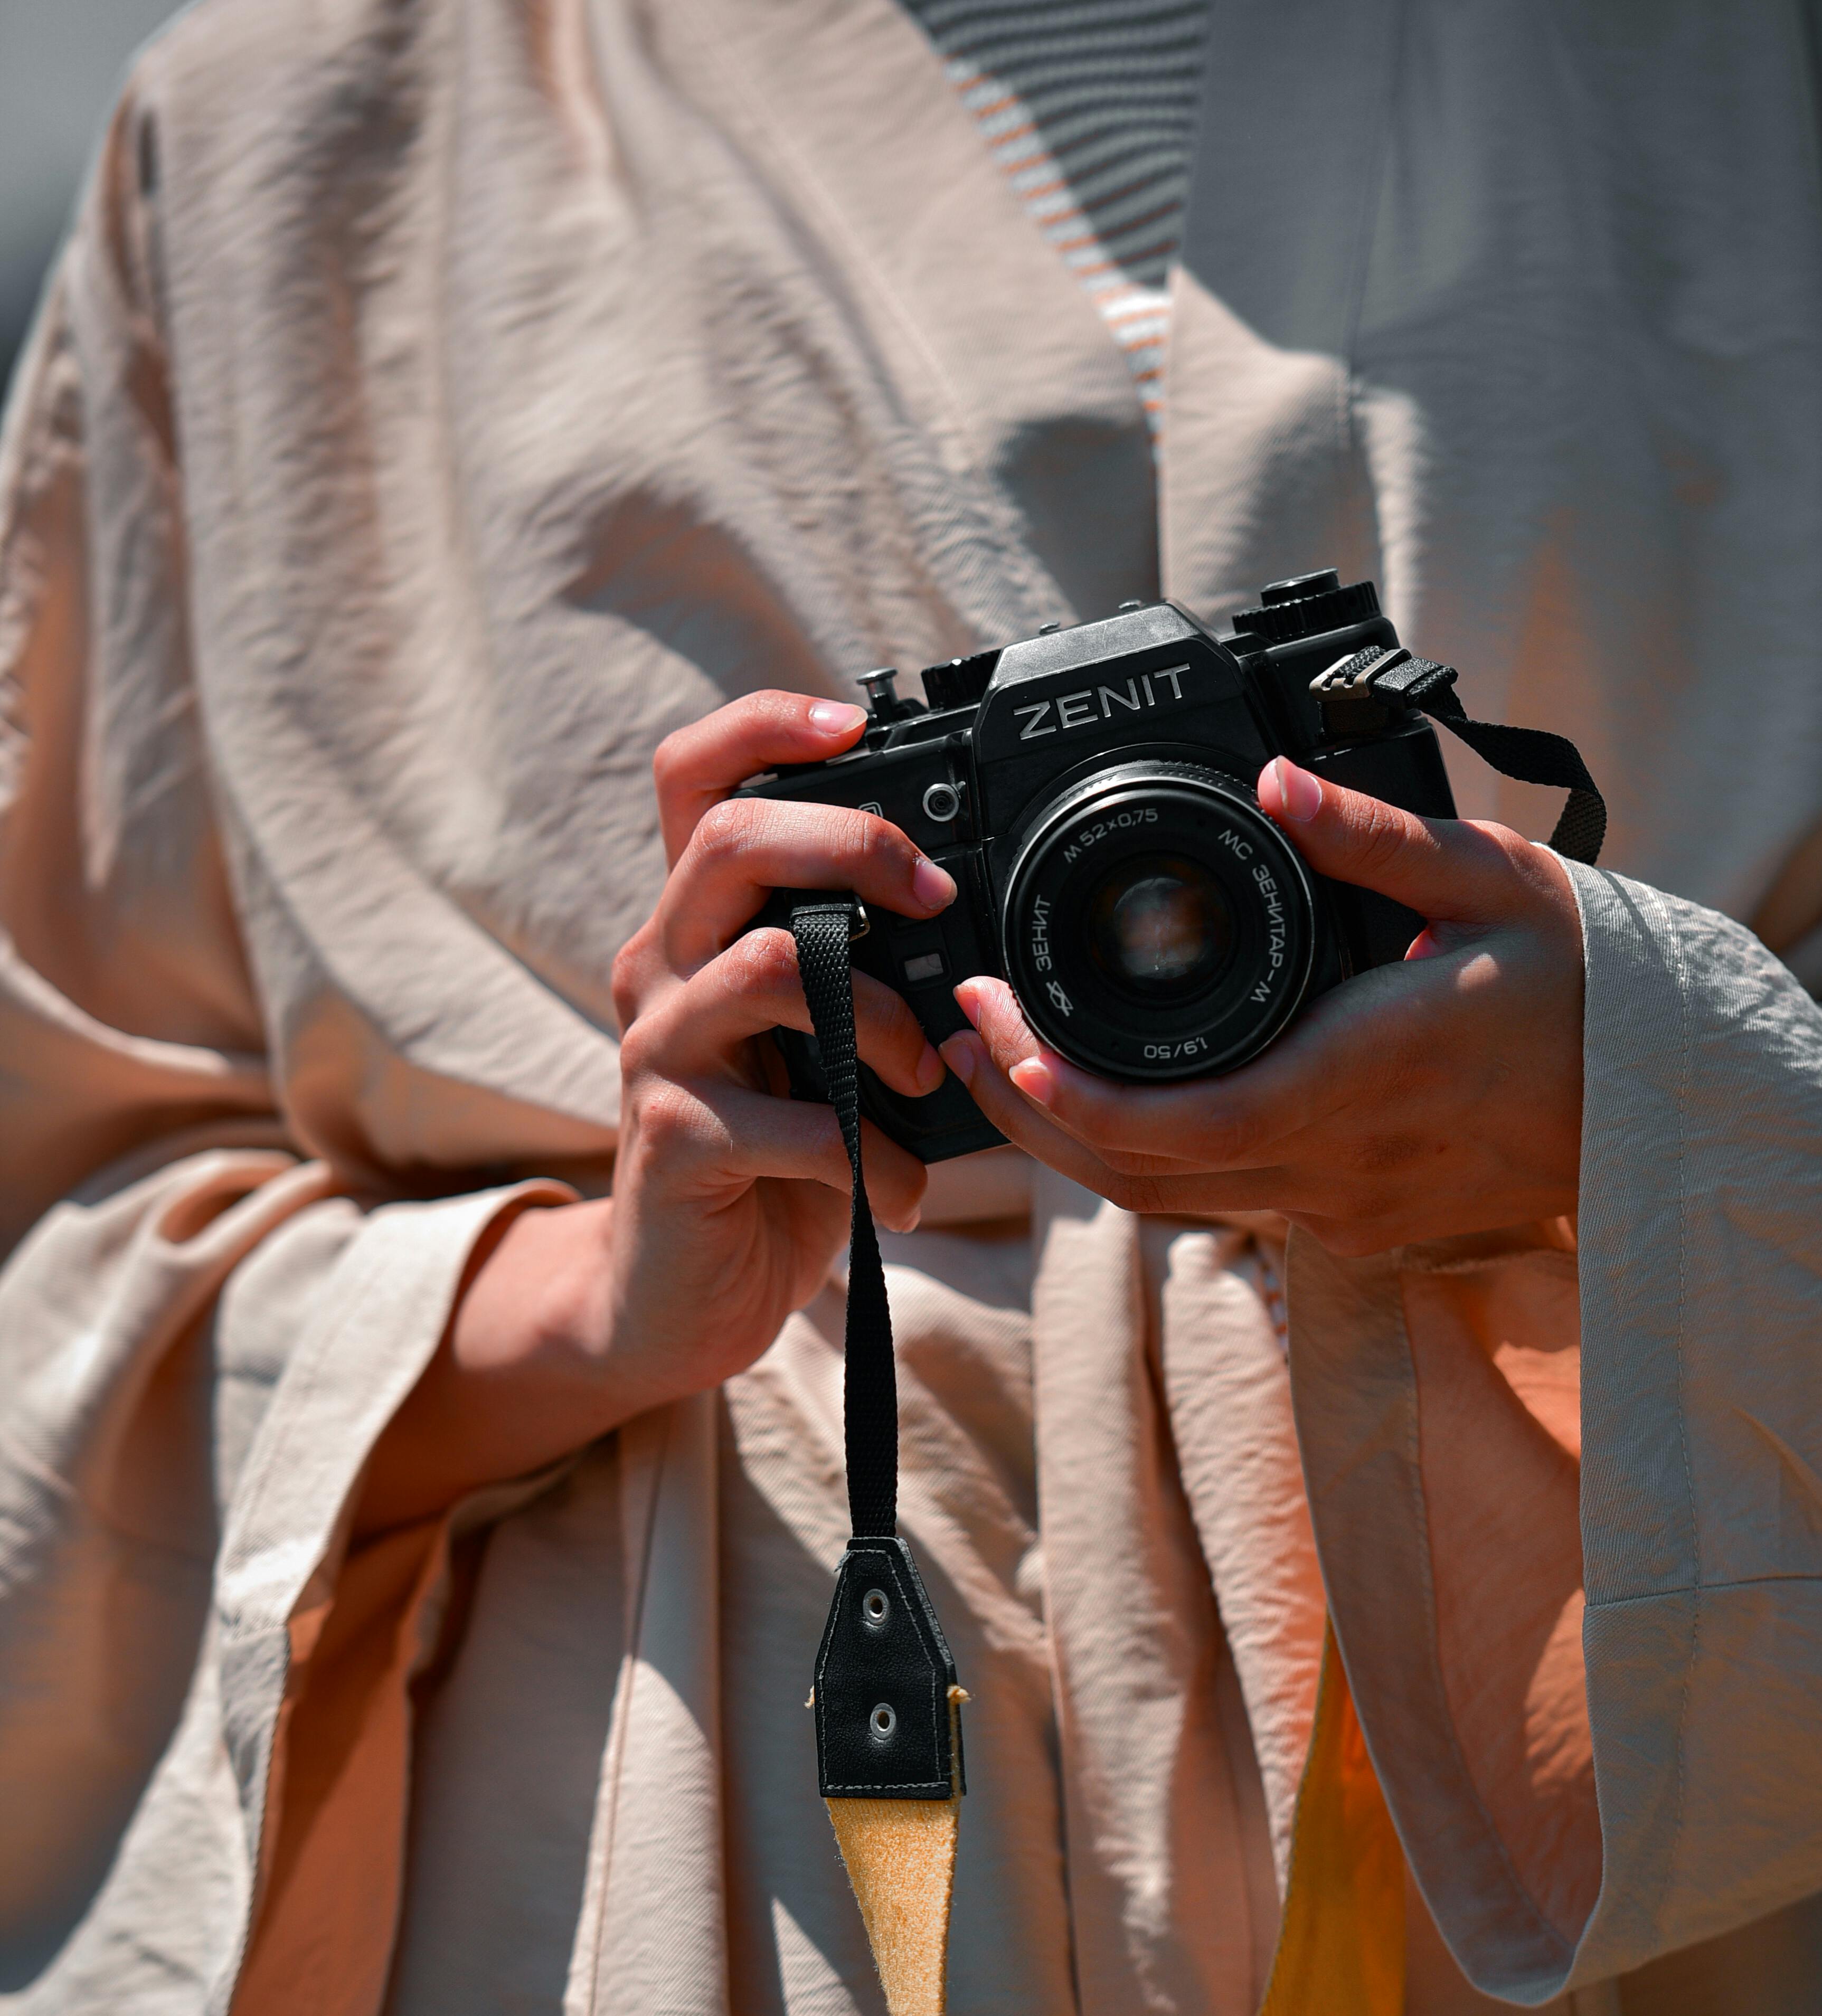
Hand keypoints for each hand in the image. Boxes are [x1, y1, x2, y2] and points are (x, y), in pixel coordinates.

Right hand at [358, 691, 953, 1527]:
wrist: (682, 1295)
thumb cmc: (774, 1154)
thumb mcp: (818, 1042)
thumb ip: (857, 970)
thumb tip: (967, 915)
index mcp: (698, 926)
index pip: (695, 776)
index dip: (765, 724)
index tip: (855, 721)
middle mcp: (662, 968)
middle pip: (730, 841)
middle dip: (851, 846)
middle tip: (931, 900)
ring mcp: (659, 1051)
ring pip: (770, 966)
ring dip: (879, 1021)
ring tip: (923, 1082)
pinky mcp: (675, 1140)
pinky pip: (792, 1119)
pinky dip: (870, 1159)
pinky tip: (898, 1191)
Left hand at [939, 757, 1584, 1257]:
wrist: (1664, 1098)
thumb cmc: (1582, 982)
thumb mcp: (1491, 876)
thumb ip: (1374, 833)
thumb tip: (1275, 774)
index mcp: (1361, 1078)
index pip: (1182, 1122)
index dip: (1070, 1098)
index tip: (1000, 1032)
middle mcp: (1339, 1162)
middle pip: (1142, 1177)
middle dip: (1031, 1117)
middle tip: (961, 1040)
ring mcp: (1344, 1204)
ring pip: (1171, 1202)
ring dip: (1076, 1147)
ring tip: (1004, 1070)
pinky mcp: (1356, 1221)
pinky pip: (1224, 1202)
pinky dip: (1148, 1160)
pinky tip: (1110, 1103)